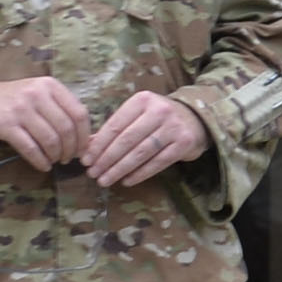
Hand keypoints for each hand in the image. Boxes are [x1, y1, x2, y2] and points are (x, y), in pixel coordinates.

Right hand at [0, 74, 91, 173]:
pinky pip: (31, 148)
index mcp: (50, 85)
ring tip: (54, 161)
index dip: (84, 136)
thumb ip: (61, 110)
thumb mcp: (39, 95)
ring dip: (56, 156)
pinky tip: (43, 165)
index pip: (79, 113)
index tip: (82, 149)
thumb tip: (86, 138)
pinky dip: (41, 161)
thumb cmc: (14, 101)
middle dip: (70, 149)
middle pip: (66, 129)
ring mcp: (20, 108)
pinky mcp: (5, 125)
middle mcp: (36, 93)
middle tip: (67, 158)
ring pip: (50, 140)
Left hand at [82, 90, 210, 188]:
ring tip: (105, 180)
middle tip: (93, 174)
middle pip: (126, 140)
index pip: (115, 125)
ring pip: (140, 153)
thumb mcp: (137, 115)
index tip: (86, 160)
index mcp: (142, 100)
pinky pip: (157, 162)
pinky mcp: (184, 143)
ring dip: (120, 169)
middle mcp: (159, 111)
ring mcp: (173, 127)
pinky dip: (140, 173)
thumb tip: (87, 147)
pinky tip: (126, 181)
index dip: (99, 145)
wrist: (194, 119)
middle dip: (107, 159)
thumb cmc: (157, 118)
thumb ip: (114, 128)